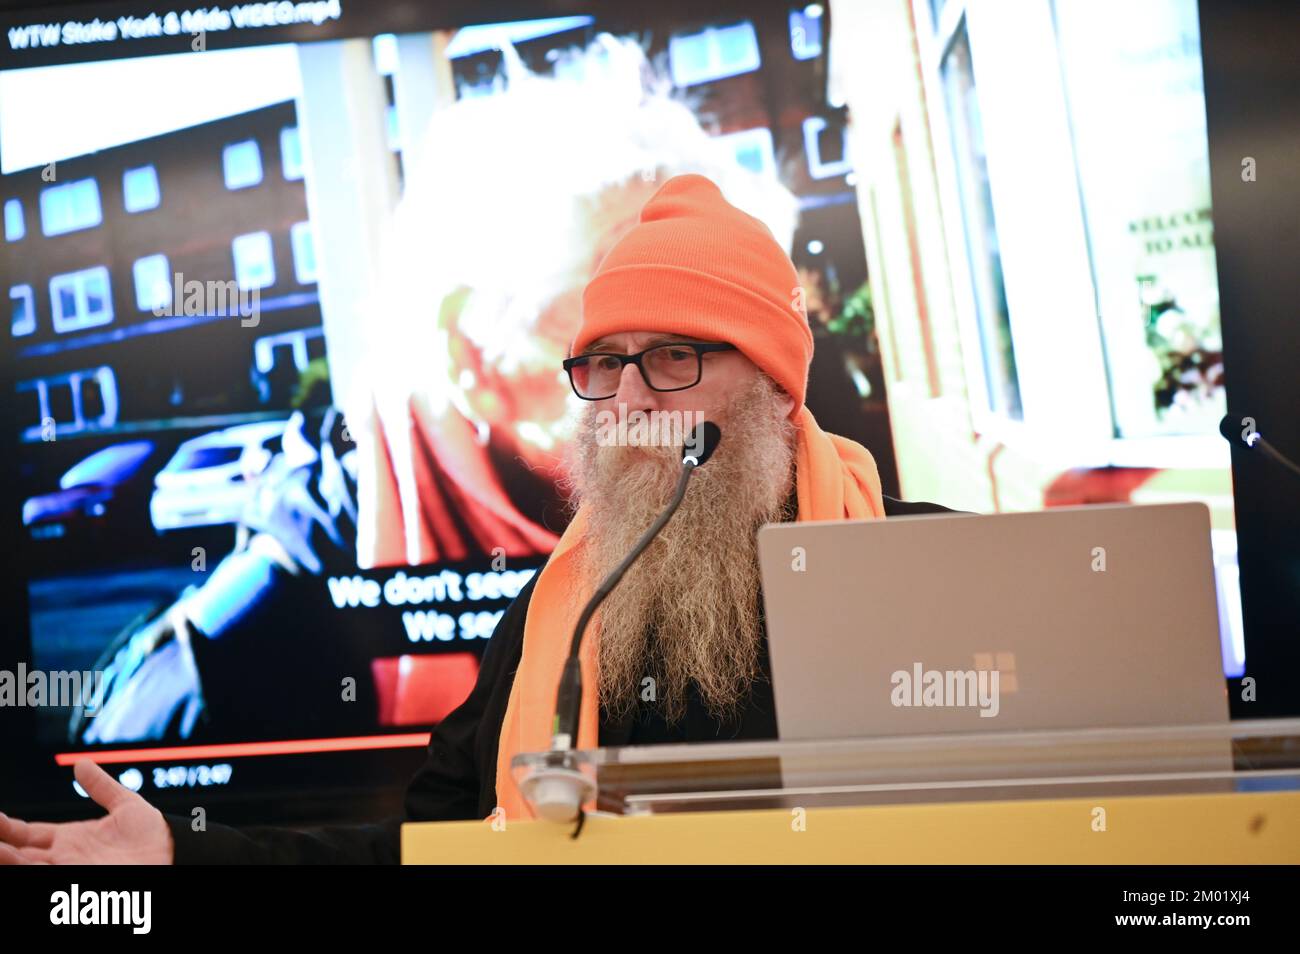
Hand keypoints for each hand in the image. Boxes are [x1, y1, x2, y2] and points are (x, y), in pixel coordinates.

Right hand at [0, 761, 173, 864]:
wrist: (173, 854)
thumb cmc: (155, 836)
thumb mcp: (125, 804)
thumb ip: (101, 786)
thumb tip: (81, 763)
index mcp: (71, 839)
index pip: (28, 834)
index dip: (8, 827)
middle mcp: (63, 857)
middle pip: (18, 850)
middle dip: (0, 840)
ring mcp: (66, 870)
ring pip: (22, 864)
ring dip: (4, 855)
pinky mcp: (71, 883)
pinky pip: (37, 876)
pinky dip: (18, 866)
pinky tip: (5, 855)